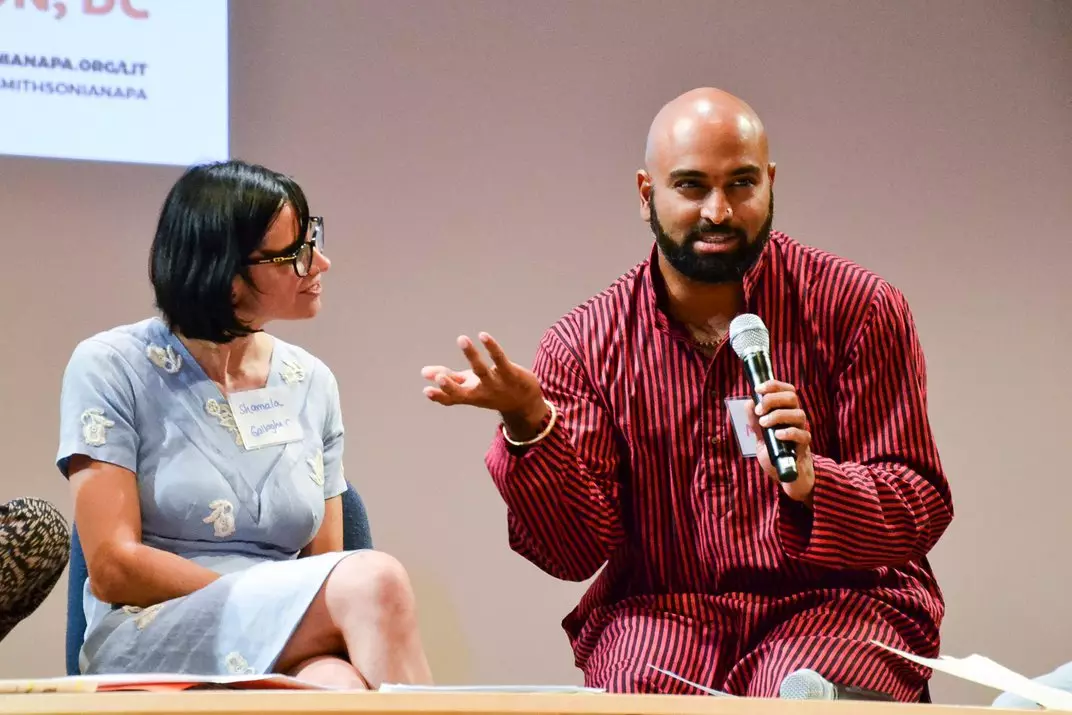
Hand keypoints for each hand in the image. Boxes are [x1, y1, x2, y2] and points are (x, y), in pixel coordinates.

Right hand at [421, 333, 547, 439]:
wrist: (525, 402)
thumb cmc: (491, 391)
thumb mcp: (470, 385)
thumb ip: (449, 378)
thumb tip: (424, 372)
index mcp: (469, 396)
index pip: (452, 399)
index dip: (439, 396)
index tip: (426, 391)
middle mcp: (481, 392)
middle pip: (464, 391)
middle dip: (451, 386)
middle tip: (439, 378)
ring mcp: (496, 384)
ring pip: (482, 370)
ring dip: (471, 355)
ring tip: (461, 339)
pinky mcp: (511, 374)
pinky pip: (500, 359)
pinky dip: (491, 347)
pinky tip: (483, 336)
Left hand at [748, 380, 814, 506]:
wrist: (785, 474)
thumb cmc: (775, 451)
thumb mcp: (760, 435)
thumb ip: (754, 420)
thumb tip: (748, 402)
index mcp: (786, 411)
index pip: (786, 390)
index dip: (773, 385)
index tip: (757, 389)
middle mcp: (795, 418)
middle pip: (792, 397)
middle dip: (773, 399)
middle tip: (759, 410)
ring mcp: (801, 431)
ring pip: (799, 414)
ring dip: (778, 415)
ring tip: (764, 424)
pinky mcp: (804, 446)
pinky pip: (802, 435)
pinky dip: (789, 432)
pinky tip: (777, 435)